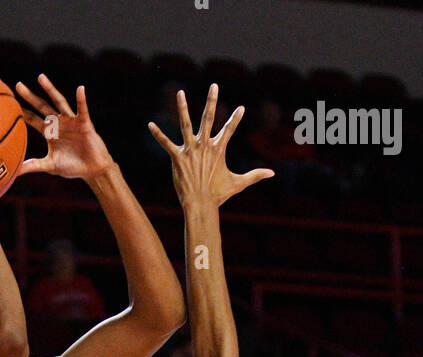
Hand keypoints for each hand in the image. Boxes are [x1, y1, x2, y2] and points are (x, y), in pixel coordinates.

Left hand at [15, 74, 113, 180]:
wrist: (92, 169)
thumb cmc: (72, 167)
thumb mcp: (50, 166)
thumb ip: (33, 165)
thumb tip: (14, 173)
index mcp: (49, 132)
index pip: (32, 119)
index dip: (22, 112)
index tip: (9, 103)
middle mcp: (58, 122)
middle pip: (41, 106)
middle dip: (30, 96)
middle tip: (17, 85)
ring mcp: (71, 120)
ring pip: (58, 101)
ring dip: (50, 89)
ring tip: (40, 77)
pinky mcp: (84, 123)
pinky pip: (82, 109)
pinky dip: (81, 99)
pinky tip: (80, 89)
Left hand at [148, 85, 273, 209]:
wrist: (200, 205)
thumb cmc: (218, 195)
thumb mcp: (238, 183)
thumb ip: (255, 175)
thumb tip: (272, 173)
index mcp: (218, 150)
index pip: (229, 129)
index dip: (236, 118)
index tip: (241, 108)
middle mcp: (204, 146)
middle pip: (208, 118)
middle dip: (212, 101)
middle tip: (214, 85)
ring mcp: (190, 150)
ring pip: (185, 124)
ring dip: (182, 108)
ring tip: (180, 92)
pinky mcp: (177, 158)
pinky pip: (166, 143)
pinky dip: (158, 134)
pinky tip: (150, 124)